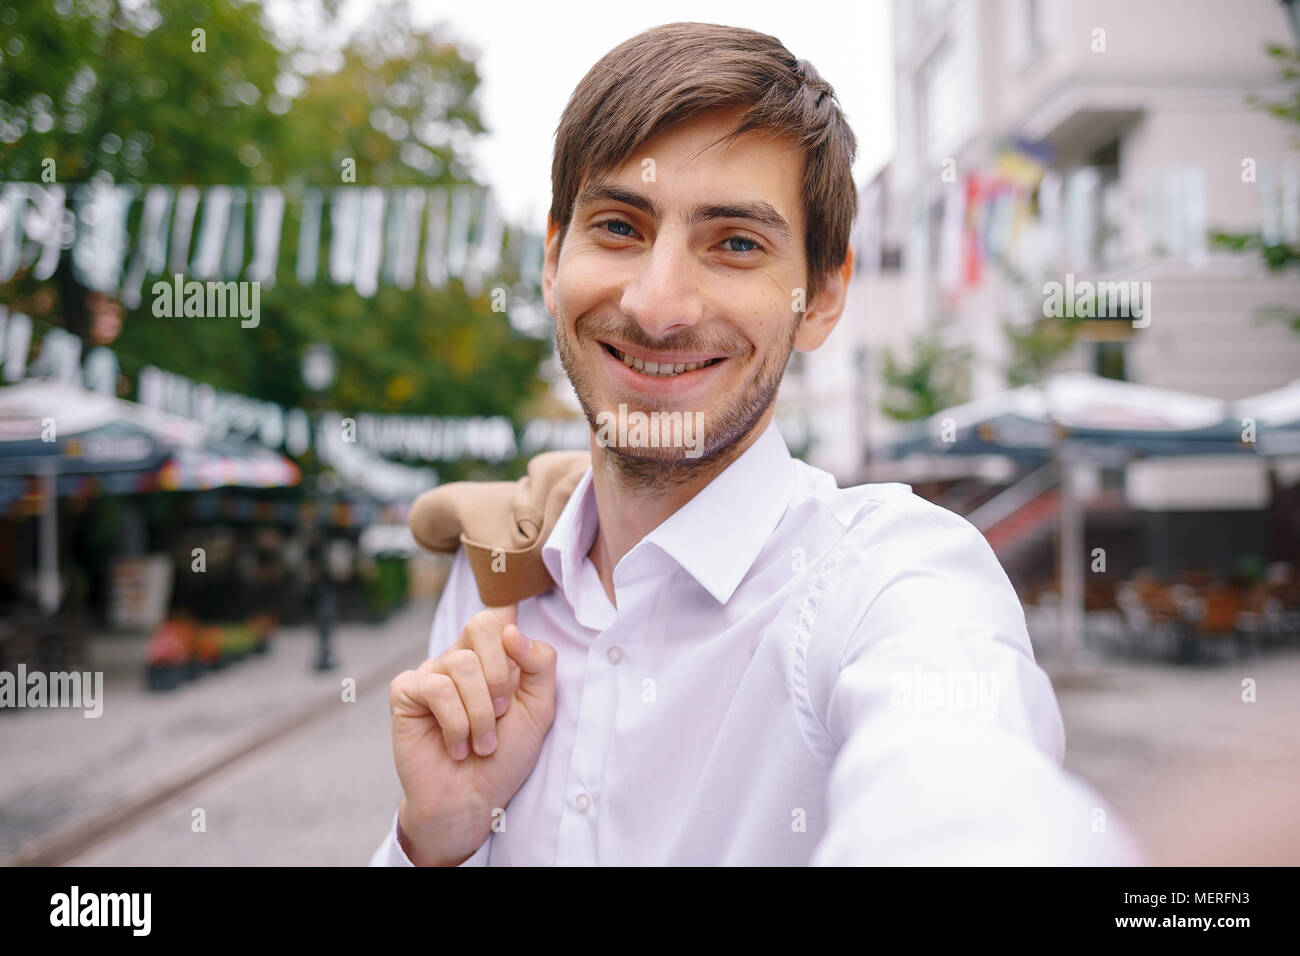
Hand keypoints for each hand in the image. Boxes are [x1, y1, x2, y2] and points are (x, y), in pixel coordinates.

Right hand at [388, 606, 556, 864]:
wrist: (474, 800)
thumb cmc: (506, 755)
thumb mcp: (540, 709)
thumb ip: (540, 664)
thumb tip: (512, 630)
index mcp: (494, 655)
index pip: (501, 613)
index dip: (509, 616)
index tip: (517, 635)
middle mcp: (461, 657)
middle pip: (483, 625)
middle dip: (501, 675)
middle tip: (502, 713)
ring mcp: (432, 671)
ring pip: (462, 664)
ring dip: (481, 713)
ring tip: (482, 743)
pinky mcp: (406, 692)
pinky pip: (436, 688)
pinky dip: (456, 723)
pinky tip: (457, 745)